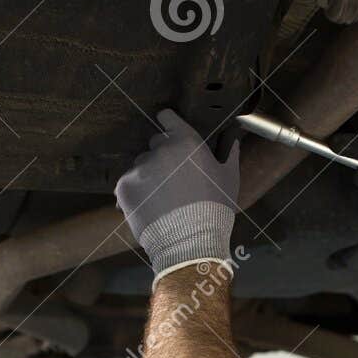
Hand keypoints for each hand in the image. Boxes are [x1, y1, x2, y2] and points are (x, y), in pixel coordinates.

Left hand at [115, 109, 239, 276]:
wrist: (190, 240)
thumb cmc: (214, 209)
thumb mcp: (229, 180)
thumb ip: (229, 156)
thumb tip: (232, 142)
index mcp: (185, 142)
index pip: (168, 118)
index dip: (167, 122)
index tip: (166, 126)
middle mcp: (160, 149)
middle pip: (154, 145)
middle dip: (160, 157)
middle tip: (171, 180)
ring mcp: (140, 168)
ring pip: (140, 167)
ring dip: (147, 177)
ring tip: (160, 200)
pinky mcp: (125, 186)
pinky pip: (128, 185)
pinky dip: (135, 194)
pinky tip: (149, 208)